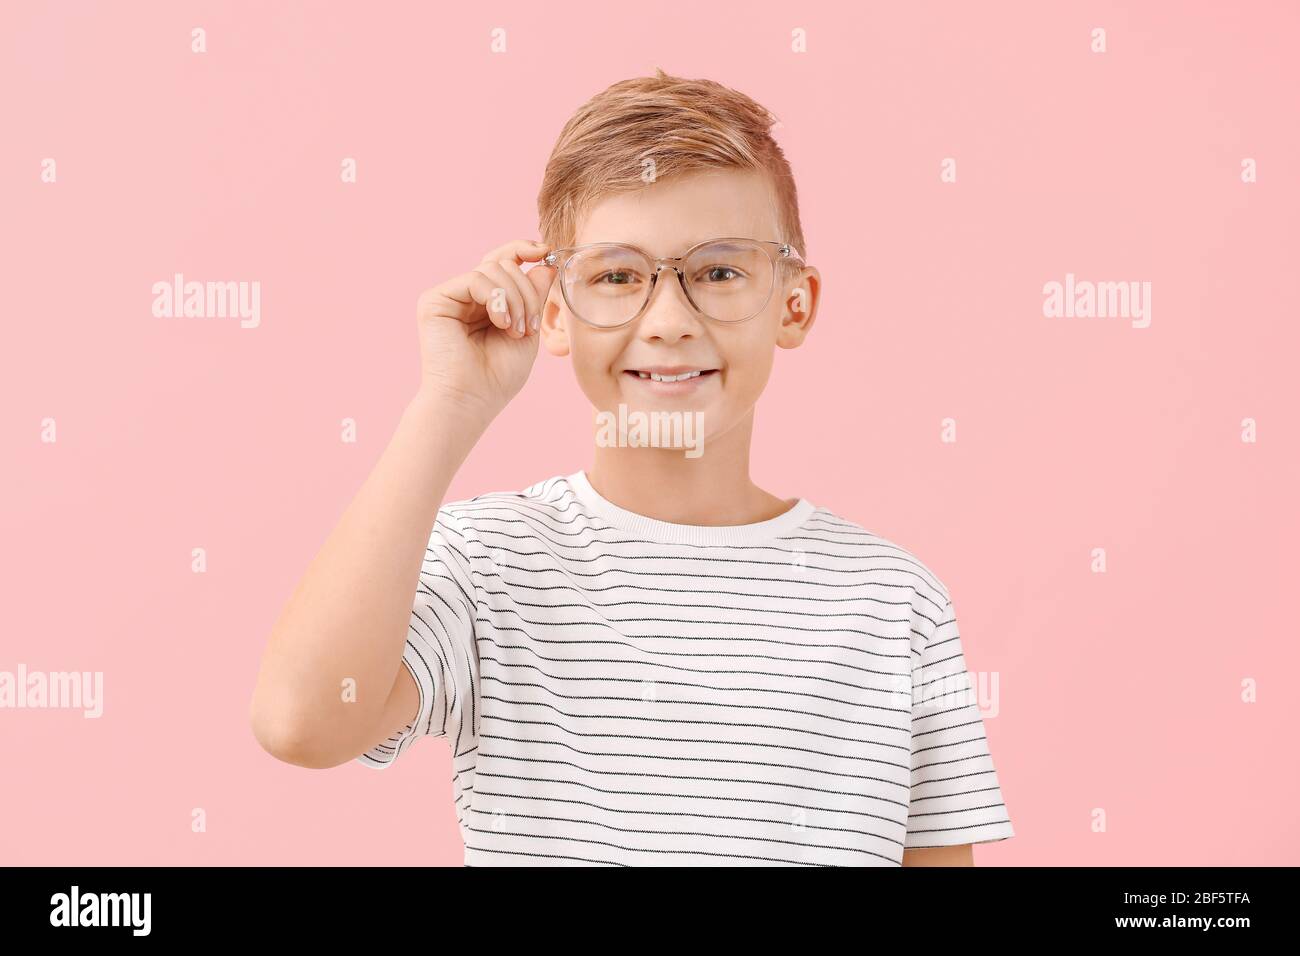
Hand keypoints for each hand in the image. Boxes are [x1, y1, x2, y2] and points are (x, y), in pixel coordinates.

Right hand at [413, 238, 556, 420]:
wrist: (471, 400)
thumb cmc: (497, 376)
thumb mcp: (527, 330)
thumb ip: (534, 296)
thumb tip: (547, 263)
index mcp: (487, 302)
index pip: (504, 262)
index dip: (524, 250)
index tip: (547, 251)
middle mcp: (466, 296)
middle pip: (503, 263)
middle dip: (526, 291)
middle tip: (529, 326)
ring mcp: (450, 296)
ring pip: (492, 269)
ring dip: (515, 299)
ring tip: (514, 330)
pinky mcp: (435, 300)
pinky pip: (474, 279)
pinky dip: (496, 297)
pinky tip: (500, 322)